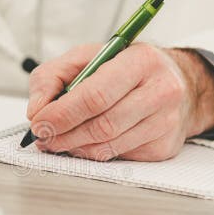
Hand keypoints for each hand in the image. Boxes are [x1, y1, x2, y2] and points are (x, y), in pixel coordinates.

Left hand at [26, 43, 213, 161]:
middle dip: (64, 135)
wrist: (177, 82)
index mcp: (140, 61)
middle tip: (43, 138)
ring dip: (76, 148)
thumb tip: (36, 111)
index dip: (62, 114)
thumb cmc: (124, 68)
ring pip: (109, 146)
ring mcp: (166, 122)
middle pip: (102, 125)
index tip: (39, 124)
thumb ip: (51, 77)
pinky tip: (85, 144)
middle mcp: (161, 91)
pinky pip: (119, 157)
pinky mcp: (164, 147)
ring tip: (58, 141)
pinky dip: (95, 153)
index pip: (95, 95)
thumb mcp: (86, 57)